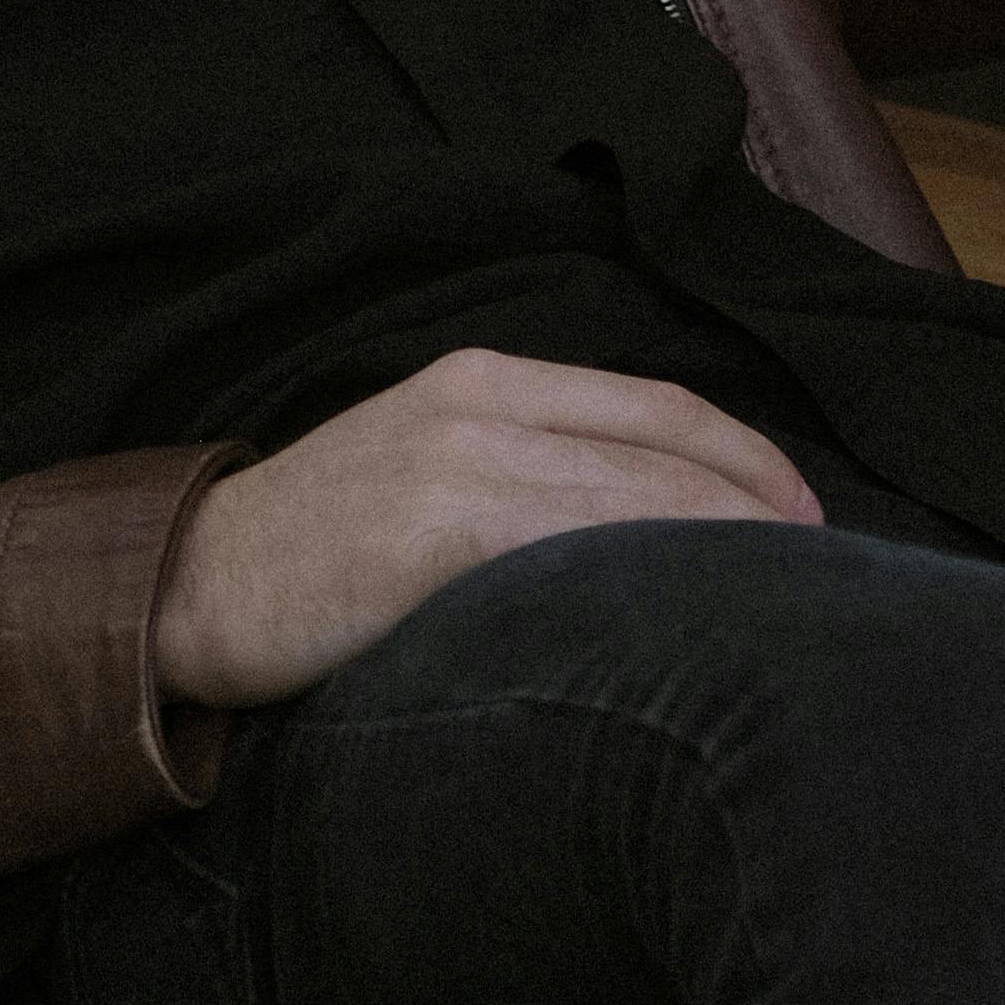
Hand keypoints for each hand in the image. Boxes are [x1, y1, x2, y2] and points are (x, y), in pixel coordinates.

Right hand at [152, 349, 819, 707]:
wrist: (183, 590)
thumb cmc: (315, 561)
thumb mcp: (424, 482)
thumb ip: (523, 483)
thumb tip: (647, 546)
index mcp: (482, 381)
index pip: (653, 405)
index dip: (745, 460)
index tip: (804, 520)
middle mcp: (480, 401)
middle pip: (664, 443)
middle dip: (758, 506)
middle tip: (821, 572)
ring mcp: (457, 457)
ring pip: (638, 492)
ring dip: (725, 549)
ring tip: (780, 607)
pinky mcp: (434, 524)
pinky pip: (578, 544)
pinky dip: (651, 575)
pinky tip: (689, 623)